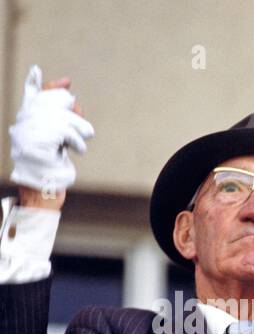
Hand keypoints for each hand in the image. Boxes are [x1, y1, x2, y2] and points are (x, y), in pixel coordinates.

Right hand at [9, 65, 93, 207]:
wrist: (44, 189)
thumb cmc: (53, 167)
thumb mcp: (60, 141)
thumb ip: (64, 121)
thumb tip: (75, 99)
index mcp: (25, 122)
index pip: (30, 96)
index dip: (42, 85)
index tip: (54, 76)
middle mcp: (22, 123)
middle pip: (52, 103)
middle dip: (72, 113)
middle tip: (82, 129)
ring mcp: (27, 131)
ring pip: (62, 117)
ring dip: (78, 131)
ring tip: (79, 145)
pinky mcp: (37, 140)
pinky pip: (64, 131)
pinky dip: (76, 141)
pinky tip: (76, 151)